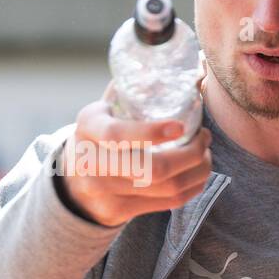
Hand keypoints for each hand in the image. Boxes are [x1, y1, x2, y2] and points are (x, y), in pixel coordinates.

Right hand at [57, 80, 212, 227]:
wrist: (73, 181)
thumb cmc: (101, 134)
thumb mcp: (106, 108)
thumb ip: (138, 88)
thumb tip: (195, 66)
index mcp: (88, 128)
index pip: (117, 135)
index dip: (151, 132)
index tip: (181, 126)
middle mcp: (90, 163)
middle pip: (150, 169)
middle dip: (189, 155)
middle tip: (204, 138)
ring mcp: (104, 192)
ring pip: (166, 188)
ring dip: (197, 171)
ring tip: (206, 155)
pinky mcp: (118, 212)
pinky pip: (168, 203)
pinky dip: (192, 188)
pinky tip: (198, 174)